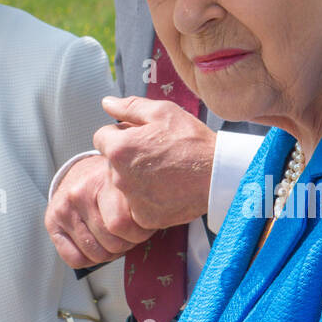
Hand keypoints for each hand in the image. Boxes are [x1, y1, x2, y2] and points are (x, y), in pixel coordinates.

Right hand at [45, 154, 153, 268]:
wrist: (81, 171)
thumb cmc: (111, 185)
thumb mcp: (128, 186)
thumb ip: (139, 203)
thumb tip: (156, 225)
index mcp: (103, 181)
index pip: (122, 224)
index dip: (140, 234)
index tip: (145, 229)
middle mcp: (79, 193)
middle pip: (111, 243)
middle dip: (126, 244)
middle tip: (129, 236)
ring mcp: (64, 209)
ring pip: (95, 253)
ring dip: (109, 253)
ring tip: (114, 240)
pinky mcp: (52, 222)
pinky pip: (74, 258)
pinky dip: (89, 260)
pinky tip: (95, 245)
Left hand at [95, 95, 215, 230]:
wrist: (219, 175)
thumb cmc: (192, 141)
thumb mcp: (162, 112)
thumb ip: (129, 107)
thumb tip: (107, 103)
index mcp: (119, 149)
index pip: (101, 138)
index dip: (119, 134)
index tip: (137, 137)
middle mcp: (119, 177)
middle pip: (112, 162)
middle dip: (127, 157)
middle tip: (155, 154)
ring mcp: (131, 200)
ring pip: (123, 185)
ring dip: (135, 178)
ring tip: (163, 171)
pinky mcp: (144, 217)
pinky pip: (136, 205)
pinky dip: (147, 199)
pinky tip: (166, 188)